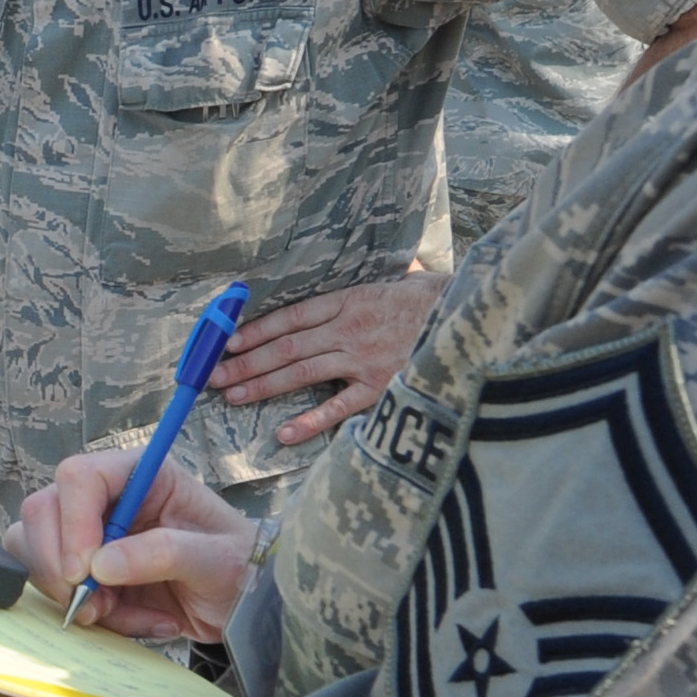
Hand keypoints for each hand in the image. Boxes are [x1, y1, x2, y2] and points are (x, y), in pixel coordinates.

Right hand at [12, 449, 260, 647]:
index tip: (85, 571)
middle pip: (42, 511)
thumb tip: (101, 565)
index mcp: (140, 476)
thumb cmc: (238, 567)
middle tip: (92, 604)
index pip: (80, 477)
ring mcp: (89, 534)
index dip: (73, 522)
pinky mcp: (83, 571)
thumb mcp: (215, 558)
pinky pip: (54, 590)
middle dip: (58, 565)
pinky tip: (131, 619)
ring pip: (35, 551)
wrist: (241, 605)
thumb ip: (163, 553)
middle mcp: (107, 499)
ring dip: (68, 594)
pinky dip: (87, 615)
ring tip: (117, 613)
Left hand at [208, 269, 444, 446]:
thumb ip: (395, 275)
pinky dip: (312, 421)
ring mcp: (366, 359)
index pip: (291, 315)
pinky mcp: (385, 388)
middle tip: (212, 376)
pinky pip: (340, 407)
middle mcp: (351, 328)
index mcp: (353, 300)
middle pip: (286, 345)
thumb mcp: (415, 279)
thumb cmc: (448, 299)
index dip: (255, 328)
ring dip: (263, 385)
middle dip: (245, 361)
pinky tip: (284, 434)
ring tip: (231, 396)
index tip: (225, 341)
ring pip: (302, 372)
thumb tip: (403, 263)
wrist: (484, 317)